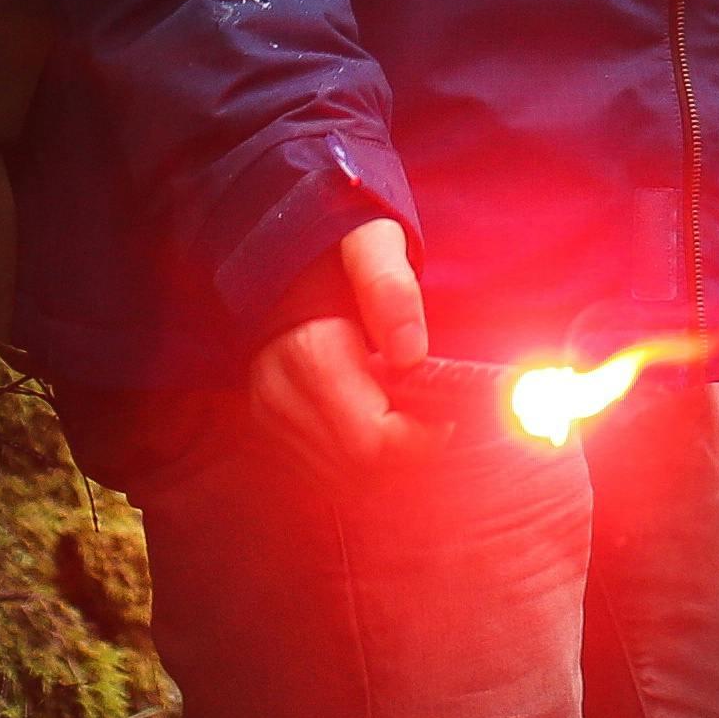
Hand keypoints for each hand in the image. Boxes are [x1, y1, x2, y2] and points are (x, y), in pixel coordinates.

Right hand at [246, 217, 429, 471]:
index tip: (450, 415)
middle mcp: (279, 392)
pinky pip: (319, 468)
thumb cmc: (336, 244)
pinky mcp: (268, 422)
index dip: (422, 440)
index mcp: (309, 353)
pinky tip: (377, 423)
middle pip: (358, 467)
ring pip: (339, 476)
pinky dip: (355, 459)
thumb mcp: (373, 241)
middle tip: (434, 416)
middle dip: (406, 451)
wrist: (281, 248)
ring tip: (406, 416)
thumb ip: (390, 289)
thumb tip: (410, 355)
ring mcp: (268, 412)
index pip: (373, 441)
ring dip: (382, 459)